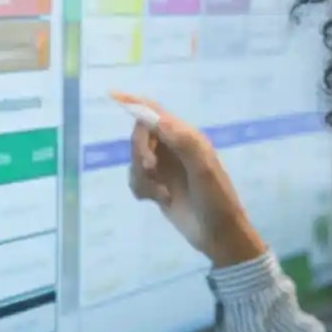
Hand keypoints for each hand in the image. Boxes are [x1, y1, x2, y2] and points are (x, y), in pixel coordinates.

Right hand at [113, 92, 265, 266]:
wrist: (218, 234)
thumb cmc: (216, 198)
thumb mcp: (203, 168)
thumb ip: (181, 141)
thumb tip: (154, 117)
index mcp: (186, 137)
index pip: (156, 113)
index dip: (135, 103)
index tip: (113, 97)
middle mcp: (173, 148)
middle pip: (140, 136)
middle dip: (140, 152)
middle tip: (151, 169)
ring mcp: (164, 168)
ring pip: (135, 160)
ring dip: (142, 177)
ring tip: (160, 193)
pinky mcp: (157, 186)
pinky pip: (135, 179)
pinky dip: (142, 189)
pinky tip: (159, 199)